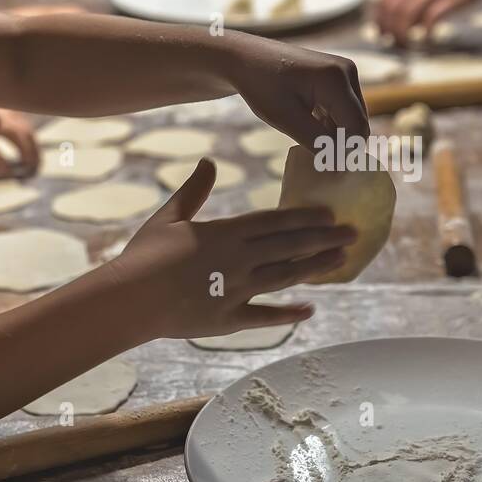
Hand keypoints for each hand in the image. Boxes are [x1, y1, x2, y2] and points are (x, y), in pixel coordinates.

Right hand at [113, 160, 356, 339]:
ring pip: (286, 277)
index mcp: (225, 234)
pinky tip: (310, 309)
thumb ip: (194, 190)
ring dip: (316, 268)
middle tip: (353, 234)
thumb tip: (209, 161)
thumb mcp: (169, 217)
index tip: (330, 214)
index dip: (304, 217)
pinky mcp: (229, 320)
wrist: (128, 300)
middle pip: (289, 246)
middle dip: (324, 239)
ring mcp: (236, 291)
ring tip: (342, 260)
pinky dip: (289, 314)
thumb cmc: (143, 256)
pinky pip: (265, 317)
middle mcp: (238, 261)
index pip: (274, 222)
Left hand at [224, 35, 370, 148]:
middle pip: (359, 122)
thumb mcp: (286, 119)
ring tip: (306, 135)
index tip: (323, 164)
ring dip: (335, 132)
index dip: (344, 151)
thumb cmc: (262, 86)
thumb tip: (341, 162)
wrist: (247, 58)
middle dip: (341, 142)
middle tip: (313, 153)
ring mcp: (345, 71)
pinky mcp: (340, 75)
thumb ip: (317, 142)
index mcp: (336, 79)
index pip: (356, 127)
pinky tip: (310, 124)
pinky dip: (332, 122)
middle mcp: (348, 71)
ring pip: (353, 117)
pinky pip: (345, 108)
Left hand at [375, 0, 481, 40]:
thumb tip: (407, 21)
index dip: (379, 20)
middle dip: (389, 30)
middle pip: (392, 9)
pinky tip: (429, 38)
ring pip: (406, 14)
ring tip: (408, 44)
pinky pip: (431, 17)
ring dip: (403, 33)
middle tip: (394, 43)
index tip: (381, 34)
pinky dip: (425, 32)